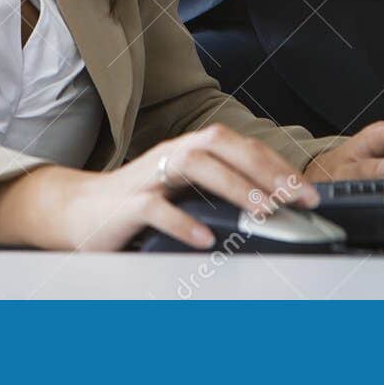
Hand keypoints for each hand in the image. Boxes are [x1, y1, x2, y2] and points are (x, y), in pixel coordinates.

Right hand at [0, 123, 321, 250]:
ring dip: (233, 187)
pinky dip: (183, 222)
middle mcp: (171, 154)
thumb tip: (274, 208)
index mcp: (189, 149)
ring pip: (194, 166)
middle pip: (221, 145)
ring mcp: (147, 176)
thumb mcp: (183, 193)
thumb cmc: (138, 203)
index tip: (307, 190)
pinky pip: (155, 208)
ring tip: (263, 212)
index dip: (276, 163)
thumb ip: (219, 193)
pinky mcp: (126, 203)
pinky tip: (206, 239)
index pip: (240, 145)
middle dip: (264, 169)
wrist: (76, 212)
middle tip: (297, 198)